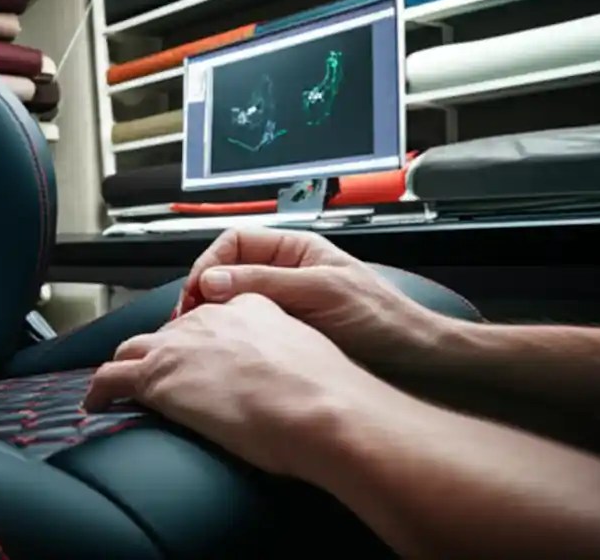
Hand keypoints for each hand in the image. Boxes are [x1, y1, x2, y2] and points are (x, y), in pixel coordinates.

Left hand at [84, 293, 384, 475]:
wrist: (316, 406)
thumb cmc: (323, 392)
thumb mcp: (305, 355)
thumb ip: (286, 356)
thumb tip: (284, 379)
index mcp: (247, 305)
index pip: (208, 317)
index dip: (198, 340)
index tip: (197, 357)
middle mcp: (208, 318)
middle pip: (168, 332)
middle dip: (160, 352)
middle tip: (160, 378)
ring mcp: (177, 345)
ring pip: (133, 349)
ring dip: (126, 366)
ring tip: (119, 388)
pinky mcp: (156, 376)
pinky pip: (111, 378)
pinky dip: (100, 392)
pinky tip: (96, 405)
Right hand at [175, 228, 449, 371]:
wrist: (412, 357)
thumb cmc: (379, 317)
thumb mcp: (321, 291)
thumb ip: (265, 283)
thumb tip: (210, 281)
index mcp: (293, 249)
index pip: (234, 242)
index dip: (209, 263)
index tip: (196, 293)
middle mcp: (283, 271)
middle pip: (226, 271)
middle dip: (202, 291)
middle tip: (187, 320)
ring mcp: (282, 302)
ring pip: (232, 300)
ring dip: (211, 315)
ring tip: (198, 336)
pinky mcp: (283, 332)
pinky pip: (245, 326)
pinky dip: (228, 334)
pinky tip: (222, 349)